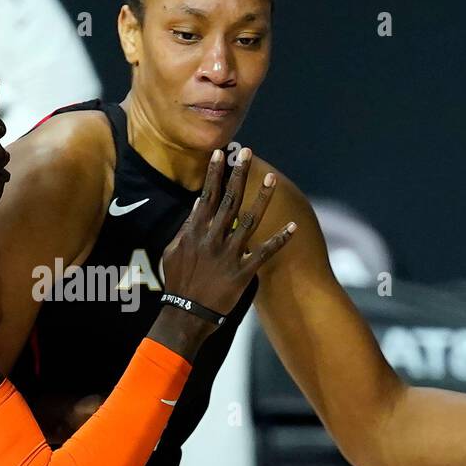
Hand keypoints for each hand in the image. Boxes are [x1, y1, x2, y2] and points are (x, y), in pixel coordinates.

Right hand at [160, 147, 294, 316]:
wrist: (186, 313)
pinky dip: (280, 239)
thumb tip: (198, 205)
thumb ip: (186, 228)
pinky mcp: (243, 271)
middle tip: (247, 153)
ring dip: (262, 199)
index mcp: (195, 232)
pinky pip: (264, 252)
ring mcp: (229, 254)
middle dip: (238, 175)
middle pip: (229, 200)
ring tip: (272, 179)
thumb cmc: (178, 282)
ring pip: (249, 220)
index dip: (214, 174)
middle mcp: (213, 239)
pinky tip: (293, 226)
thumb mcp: (173, 251)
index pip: (207, 196)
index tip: (221, 154)